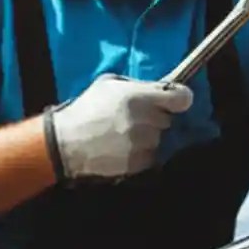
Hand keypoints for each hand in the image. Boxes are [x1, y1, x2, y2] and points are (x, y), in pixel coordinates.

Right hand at [44, 73, 192, 179]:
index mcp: (139, 97)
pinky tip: (124, 148)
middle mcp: (145, 121)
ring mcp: (143, 144)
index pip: (181, 98)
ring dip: (150, 137)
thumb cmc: (86, 109)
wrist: (66, 142)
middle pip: (169, 119)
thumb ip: (138, 85)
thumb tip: (160, 88)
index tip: (176, 101)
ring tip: (127, 135)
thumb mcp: (109, 84)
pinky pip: (151, 156)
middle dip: (158, 118)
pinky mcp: (138, 164)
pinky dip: (143, 153)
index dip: (181, 98)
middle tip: (139, 118)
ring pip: (161, 139)